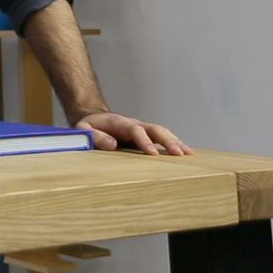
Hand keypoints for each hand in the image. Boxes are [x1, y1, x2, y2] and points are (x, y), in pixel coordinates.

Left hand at [74, 112, 192, 155]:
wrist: (94, 118)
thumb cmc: (89, 127)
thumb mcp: (83, 130)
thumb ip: (94, 137)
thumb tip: (112, 144)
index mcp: (119, 123)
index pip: (135, 130)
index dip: (144, 141)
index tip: (153, 153)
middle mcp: (134, 123)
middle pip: (154, 129)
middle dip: (167, 141)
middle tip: (179, 154)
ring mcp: (142, 128)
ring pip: (162, 132)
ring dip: (176, 142)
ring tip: (189, 154)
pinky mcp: (147, 135)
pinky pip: (163, 137)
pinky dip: (175, 143)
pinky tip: (187, 153)